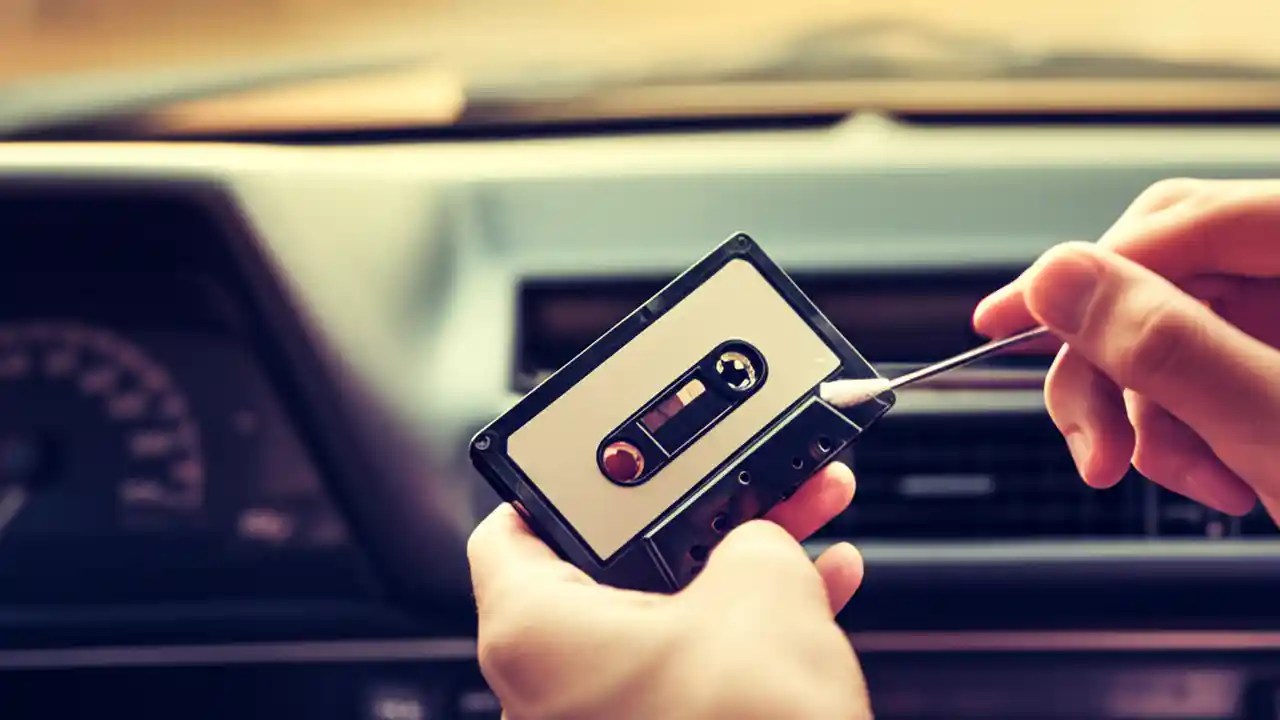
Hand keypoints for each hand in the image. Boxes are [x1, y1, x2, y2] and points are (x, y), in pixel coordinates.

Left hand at [467, 463, 871, 719]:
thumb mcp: (762, 592)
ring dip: (733, 569)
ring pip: (664, 618)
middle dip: (691, 517)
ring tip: (799, 520)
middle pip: (609, 566)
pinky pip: (690, 671)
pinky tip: (813, 594)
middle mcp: (547, 689)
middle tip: (734, 480)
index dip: (563, 474)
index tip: (607, 451)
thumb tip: (759, 540)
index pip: (512, 523)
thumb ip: (752, 537)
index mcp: (534, 632)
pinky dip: (742, 632)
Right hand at [974, 178, 1279, 518]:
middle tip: (1094, 444)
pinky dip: (1185, 433)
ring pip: (1166, 333)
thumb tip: (1056, 279)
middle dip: (1115, 370)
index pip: (1173, 221)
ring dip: (1152, 419)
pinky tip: (1222, 478)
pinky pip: (1195, 374)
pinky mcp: (1273, 362)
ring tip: (1193, 479)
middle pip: (1160, 276)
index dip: (1079, 271)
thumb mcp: (1270, 419)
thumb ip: (1166, 343)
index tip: (1000, 319)